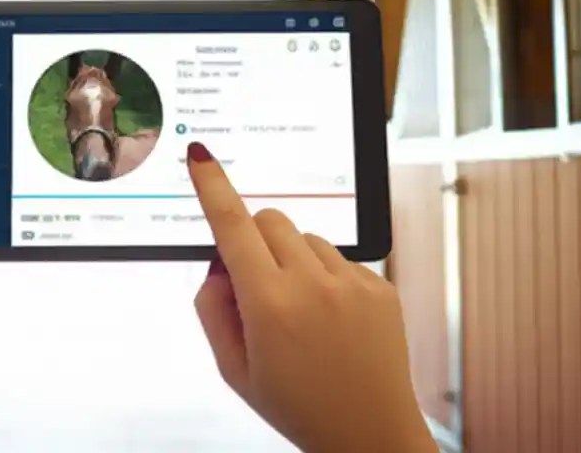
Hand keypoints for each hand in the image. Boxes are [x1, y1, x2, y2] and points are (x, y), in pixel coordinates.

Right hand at [186, 142, 435, 452]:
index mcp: (270, 305)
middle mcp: (313, 286)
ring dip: (292, 259)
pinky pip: (340, 258)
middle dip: (254, 238)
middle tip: (254, 283)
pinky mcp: (380, 286)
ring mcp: (352, 284)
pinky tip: (331, 320)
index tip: (201, 155)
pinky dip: (326, 277)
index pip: (232, 228)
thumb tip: (217, 265)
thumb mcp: (233, 369)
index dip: (212, 186)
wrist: (370, 433)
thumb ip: (212, 309)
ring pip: (306, 238)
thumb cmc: (297, 405)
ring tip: (301, 313)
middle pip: (270, 220)